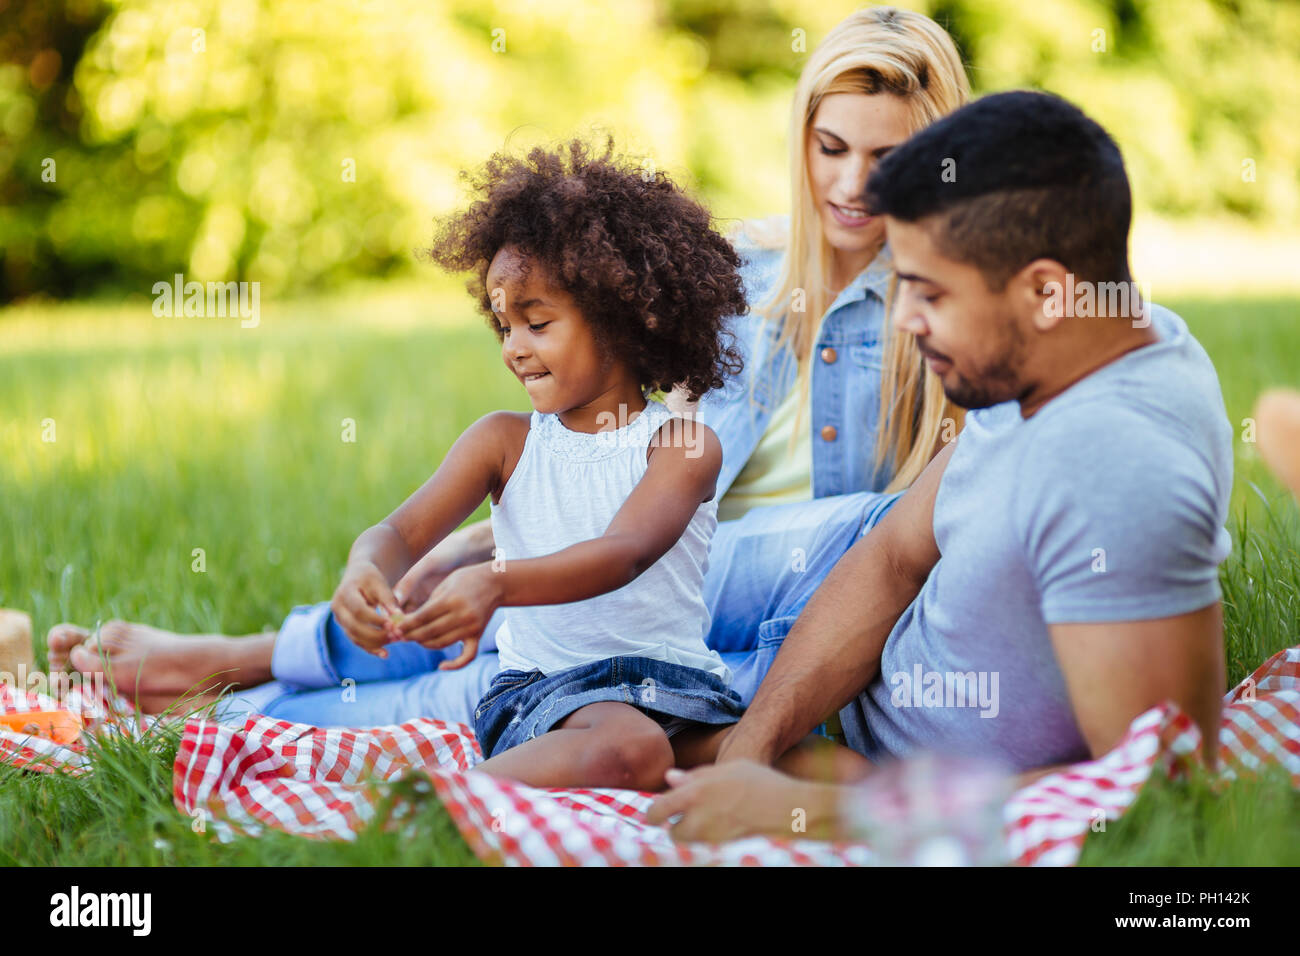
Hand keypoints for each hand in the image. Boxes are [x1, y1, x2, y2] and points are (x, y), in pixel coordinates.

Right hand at [330, 561, 400, 657]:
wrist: (358, 576)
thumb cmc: (371, 578)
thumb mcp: (380, 583)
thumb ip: (388, 600)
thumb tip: (399, 618)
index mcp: (345, 593)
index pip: (358, 611)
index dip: (375, 620)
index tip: (393, 625)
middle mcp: (338, 607)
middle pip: (354, 627)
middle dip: (376, 635)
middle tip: (396, 637)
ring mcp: (339, 619)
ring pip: (355, 637)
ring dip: (375, 643)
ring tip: (395, 641)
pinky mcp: (346, 627)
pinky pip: (357, 641)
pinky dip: (371, 648)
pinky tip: (385, 654)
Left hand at [392, 563, 502, 669]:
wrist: (496, 583)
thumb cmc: (466, 580)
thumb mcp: (446, 584)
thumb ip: (429, 603)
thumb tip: (408, 621)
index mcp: (451, 600)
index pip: (422, 617)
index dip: (406, 624)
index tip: (394, 628)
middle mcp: (462, 615)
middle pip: (430, 632)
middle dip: (411, 635)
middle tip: (399, 636)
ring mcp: (471, 627)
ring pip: (442, 643)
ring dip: (425, 645)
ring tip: (415, 640)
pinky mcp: (478, 635)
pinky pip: (467, 656)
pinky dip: (455, 665)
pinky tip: (441, 666)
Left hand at [644, 760, 823, 842]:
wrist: (787, 808)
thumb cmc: (759, 781)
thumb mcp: (726, 768)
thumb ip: (694, 775)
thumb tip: (669, 778)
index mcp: (695, 793)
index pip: (657, 811)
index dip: (653, 813)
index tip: (656, 812)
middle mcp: (699, 818)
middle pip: (672, 832)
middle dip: (673, 825)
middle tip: (681, 815)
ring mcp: (712, 836)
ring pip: (688, 840)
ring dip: (689, 832)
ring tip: (706, 816)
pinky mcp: (724, 845)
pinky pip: (705, 842)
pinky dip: (706, 836)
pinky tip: (721, 821)